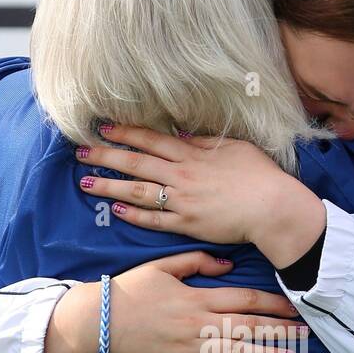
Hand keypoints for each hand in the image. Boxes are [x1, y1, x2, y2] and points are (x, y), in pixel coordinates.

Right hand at [43, 251, 307, 352]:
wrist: (97, 323)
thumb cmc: (129, 291)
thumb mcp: (161, 267)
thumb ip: (196, 263)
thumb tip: (227, 265)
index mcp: (196, 298)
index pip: (245, 301)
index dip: (274, 305)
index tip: (296, 307)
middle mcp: (197, 324)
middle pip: (249, 328)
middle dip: (280, 331)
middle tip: (306, 334)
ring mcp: (188, 349)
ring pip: (236, 352)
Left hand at [74, 125, 326, 266]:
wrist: (272, 208)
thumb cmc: (260, 176)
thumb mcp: (235, 148)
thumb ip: (205, 142)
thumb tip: (182, 135)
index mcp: (192, 155)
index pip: (151, 141)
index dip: (125, 133)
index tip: (103, 128)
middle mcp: (181, 176)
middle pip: (135, 164)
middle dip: (106, 157)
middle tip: (81, 153)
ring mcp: (181, 202)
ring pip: (137, 192)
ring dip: (110, 187)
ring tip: (86, 183)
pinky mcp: (187, 225)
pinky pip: (154, 220)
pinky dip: (134, 215)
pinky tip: (116, 210)